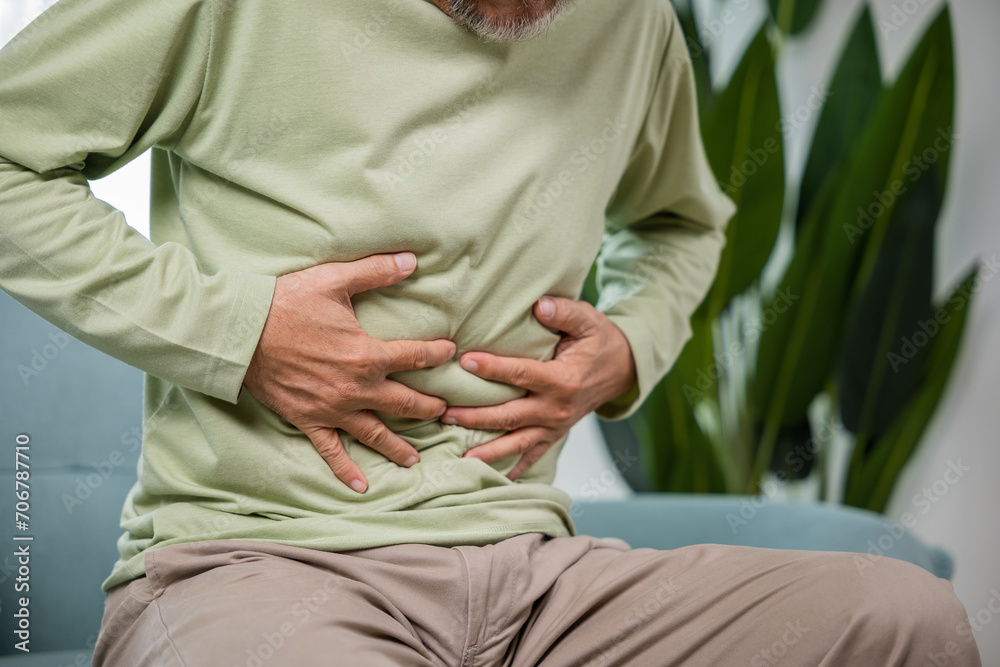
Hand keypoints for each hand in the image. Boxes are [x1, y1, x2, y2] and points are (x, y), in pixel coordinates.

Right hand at [242, 252, 455, 493]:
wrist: (241, 332)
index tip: (450, 353)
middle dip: (427, 408)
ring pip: (374, 433)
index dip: (437, 354)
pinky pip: (331, 450)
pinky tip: (361, 486)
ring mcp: (333, 408)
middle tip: (443, 412)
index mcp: (368, 355)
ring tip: (415, 459)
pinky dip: (346, 470)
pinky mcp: (308, 420)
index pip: (416, 358)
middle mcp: (356, 388)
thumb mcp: (334, 279)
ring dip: (397, 447)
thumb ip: (376, 271)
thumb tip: (411, 261)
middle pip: (404, 403)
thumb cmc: (287, 302)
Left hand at [440, 296, 636, 480]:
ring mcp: (555, 427)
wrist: (623, 370)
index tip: (465, 361)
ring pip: (515, 443)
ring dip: (486, 450)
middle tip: (444, 413)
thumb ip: (564, 312)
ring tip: (457, 454)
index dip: (493, 368)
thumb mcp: (588, 321)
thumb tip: (540, 304)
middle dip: (475, 416)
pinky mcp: (554, 436)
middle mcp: (557, 409)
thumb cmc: (600, 341)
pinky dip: (511, 470)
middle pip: (510, 416)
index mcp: (563, 380)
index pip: (521, 374)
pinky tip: (489, 478)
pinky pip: (530, 457)